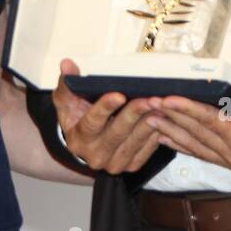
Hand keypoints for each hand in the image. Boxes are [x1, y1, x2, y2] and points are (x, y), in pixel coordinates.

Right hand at [53, 58, 165, 173]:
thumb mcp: (66, 100)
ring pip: (136, 141)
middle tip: (149, 98)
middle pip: (117, 132)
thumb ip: (67, 82)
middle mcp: (95, 155)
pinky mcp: (131, 166)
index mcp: (79, 139)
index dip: (105, 108)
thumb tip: (66, 64)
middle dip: (135, 113)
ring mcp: (114, 163)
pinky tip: (163, 118)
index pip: (92, 123)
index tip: (119, 95)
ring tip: (161, 105)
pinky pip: (147, 149)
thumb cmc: (77, 118)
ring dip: (150, 122)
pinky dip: (157, 133)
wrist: (85, 145)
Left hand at [148, 78, 230, 172]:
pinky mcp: (229, 162)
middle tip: (150, 105)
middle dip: (172, 118)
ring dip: (171, 132)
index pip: (210, 122)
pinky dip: (181, 144)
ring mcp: (230, 162)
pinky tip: (166, 137)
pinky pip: (200, 153)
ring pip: (194, 146)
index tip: (169, 99)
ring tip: (150, 120)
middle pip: (196, 134)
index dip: (188, 109)